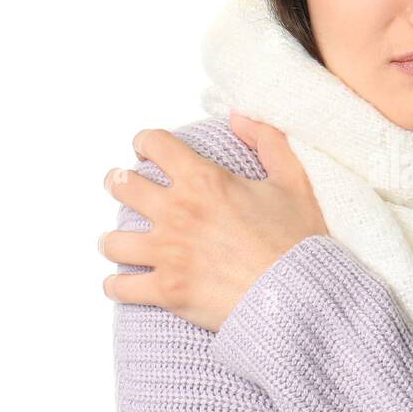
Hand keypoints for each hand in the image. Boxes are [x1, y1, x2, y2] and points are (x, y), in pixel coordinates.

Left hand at [98, 111, 328, 331]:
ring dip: (115, 240)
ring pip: (112, 241)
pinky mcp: (167, 291)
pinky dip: (118, 286)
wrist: (300, 295)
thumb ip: (268, 141)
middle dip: (119, 184)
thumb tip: (240, 116)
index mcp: (204, 180)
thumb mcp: (294, 181)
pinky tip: (123, 283)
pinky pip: (120, 287)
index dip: (146, 143)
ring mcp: (168, 253)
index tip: (145, 151)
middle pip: (122, 186)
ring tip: (120, 242)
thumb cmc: (298, 241)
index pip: (154, 144)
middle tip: (124, 189)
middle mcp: (178, 212)